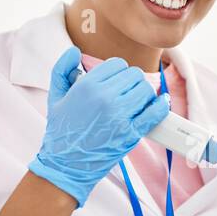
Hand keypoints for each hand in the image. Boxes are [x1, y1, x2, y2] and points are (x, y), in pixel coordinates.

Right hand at [27, 47, 169, 205]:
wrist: (65, 165)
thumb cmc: (60, 131)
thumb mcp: (55, 96)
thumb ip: (62, 69)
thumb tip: (74, 50)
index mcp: (88, 85)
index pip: (117, 64)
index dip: (117, 72)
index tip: (114, 82)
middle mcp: (106, 97)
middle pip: (134, 75)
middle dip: (131, 82)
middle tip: (124, 93)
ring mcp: (120, 116)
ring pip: (146, 90)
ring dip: (143, 93)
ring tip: (135, 101)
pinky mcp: (131, 133)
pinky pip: (155, 112)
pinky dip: (161, 105)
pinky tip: (161, 103)